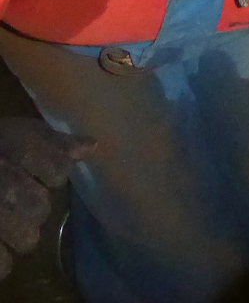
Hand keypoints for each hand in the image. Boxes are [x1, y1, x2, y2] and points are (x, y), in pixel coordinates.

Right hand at [0, 118, 94, 278]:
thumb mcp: (18, 133)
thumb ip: (53, 142)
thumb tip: (91, 147)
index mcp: (10, 145)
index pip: (57, 171)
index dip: (53, 174)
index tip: (42, 172)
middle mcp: (1, 178)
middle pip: (41, 208)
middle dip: (34, 207)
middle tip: (17, 200)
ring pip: (26, 238)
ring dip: (20, 233)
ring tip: (6, 222)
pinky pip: (2, 264)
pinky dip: (1, 258)